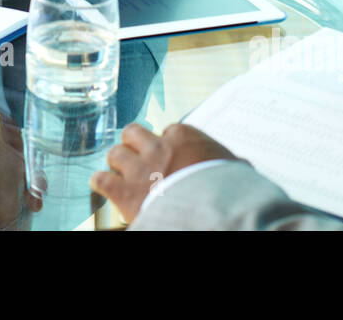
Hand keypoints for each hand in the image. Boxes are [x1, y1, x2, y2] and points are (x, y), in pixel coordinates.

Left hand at [90, 122, 234, 222]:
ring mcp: (138, 169)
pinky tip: (104, 186)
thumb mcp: (235, 169)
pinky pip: (101, 180)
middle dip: (133, 143)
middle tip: (137, 155)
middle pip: (134, 133)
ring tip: (121, 171)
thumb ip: (230, 162)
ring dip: (117, 162)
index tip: (172, 155)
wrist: (211, 211)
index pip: (168, 131)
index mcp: (183, 137)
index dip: (168, 144)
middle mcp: (157, 148)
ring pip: (115, 153)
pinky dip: (101, 183)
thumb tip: (240, 165)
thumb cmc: (228, 190)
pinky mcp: (124, 192)